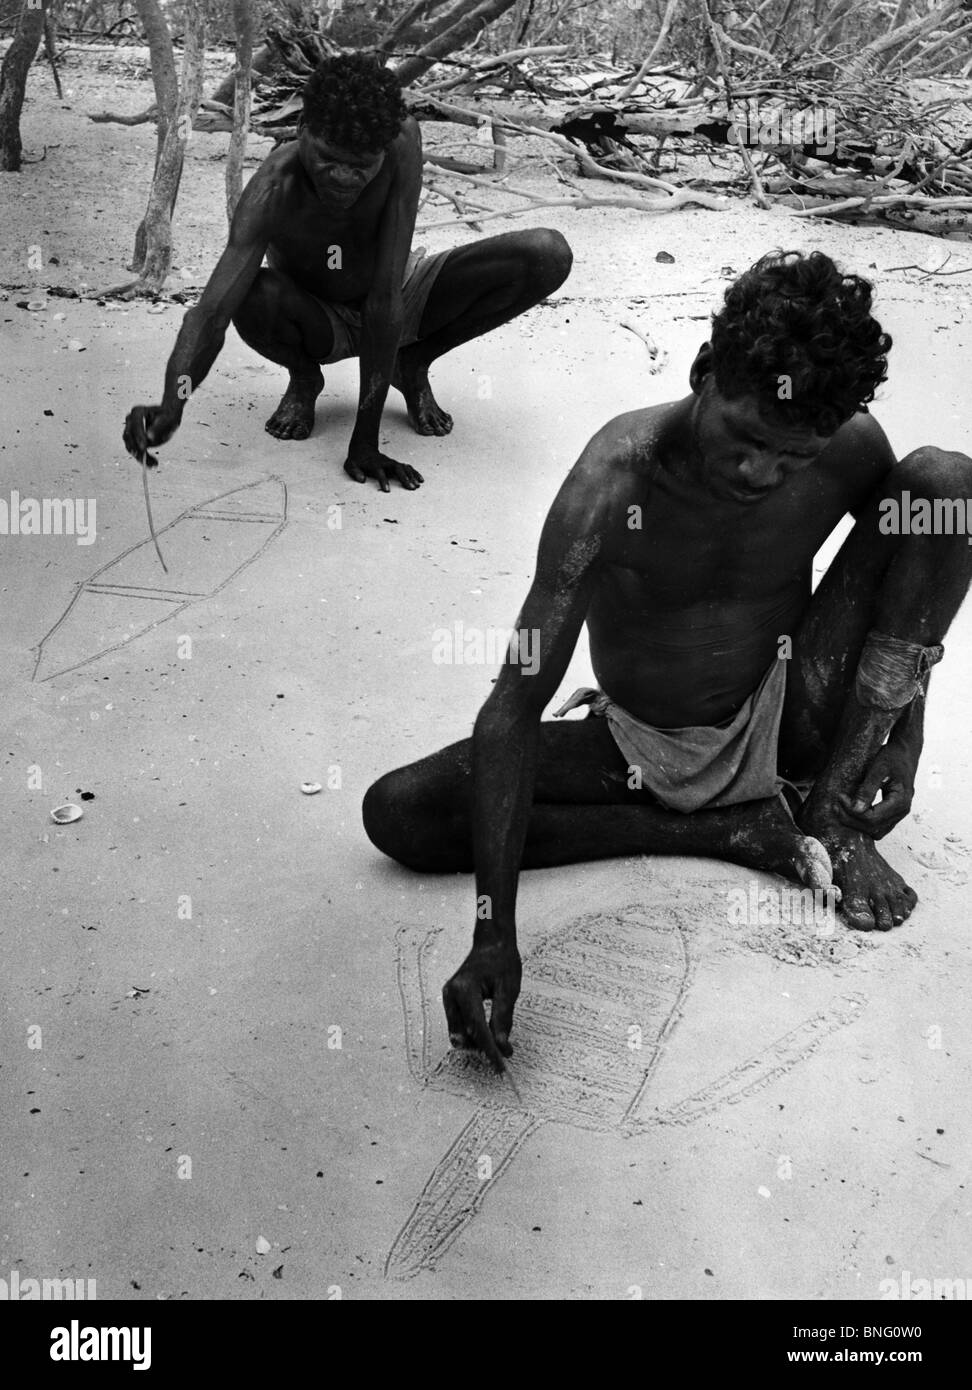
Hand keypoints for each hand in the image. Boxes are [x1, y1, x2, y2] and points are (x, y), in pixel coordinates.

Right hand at [123, 405, 179, 466]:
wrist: (167, 419)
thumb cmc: (168, 417)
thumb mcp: (167, 421)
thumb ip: (158, 428)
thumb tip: (149, 437)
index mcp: (138, 411)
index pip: (135, 425)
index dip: (138, 436)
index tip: (144, 447)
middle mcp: (130, 420)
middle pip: (129, 436)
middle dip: (138, 449)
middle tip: (150, 460)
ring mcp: (130, 430)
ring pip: (130, 446)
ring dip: (140, 456)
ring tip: (154, 464)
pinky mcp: (133, 440)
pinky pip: (134, 451)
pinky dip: (141, 458)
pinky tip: (152, 464)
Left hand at [344, 443, 422, 491]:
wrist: (363, 449)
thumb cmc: (356, 461)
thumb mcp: (350, 465)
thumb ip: (355, 472)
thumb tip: (361, 479)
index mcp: (374, 464)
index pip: (379, 472)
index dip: (383, 480)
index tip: (387, 491)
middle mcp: (385, 462)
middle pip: (397, 468)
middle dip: (404, 478)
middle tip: (411, 488)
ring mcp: (392, 462)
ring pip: (404, 467)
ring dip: (411, 476)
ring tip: (417, 486)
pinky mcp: (396, 464)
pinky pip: (407, 467)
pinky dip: (414, 473)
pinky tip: (420, 480)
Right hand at [442, 941, 521, 1071]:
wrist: (491, 943)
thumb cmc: (501, 962)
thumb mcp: (508, 990)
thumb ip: (503, 1019)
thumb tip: (502, 1047)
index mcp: (465, 990)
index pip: (478, 1029)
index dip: (490, 1051)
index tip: (501, 1067)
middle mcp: (451, 995)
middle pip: (466, 1035)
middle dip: (484, 1047)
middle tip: (505, 1053)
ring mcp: (448, 998)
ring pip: (460, 1034)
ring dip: (478, 1041)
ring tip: (498, 1036)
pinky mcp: (450, 1000)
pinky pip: (459, 1025)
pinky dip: (473, 1032)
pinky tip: (488, 1029)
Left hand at [836, 739, 918, 838]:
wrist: (904, 753)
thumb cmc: (892, 757)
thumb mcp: (878, 768)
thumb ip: (867, 789)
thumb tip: (856, 809)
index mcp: (901, 801)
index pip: (872, 818)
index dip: (852, 812)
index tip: (840, 797)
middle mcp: (902, 811)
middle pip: (873, 827)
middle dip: (851, 819)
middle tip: (836, 805)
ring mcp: (899, 815)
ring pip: (875, 831)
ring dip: (856, 824)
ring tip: (841, 809)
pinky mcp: (893, 814)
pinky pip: (877, 827)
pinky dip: (863, 823)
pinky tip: (851, 812)